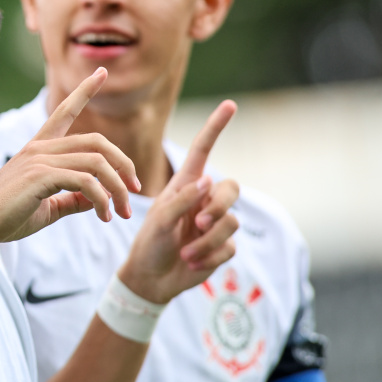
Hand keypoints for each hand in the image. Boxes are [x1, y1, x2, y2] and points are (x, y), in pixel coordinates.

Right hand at [0, 68, 140, 254]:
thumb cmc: (5, 218)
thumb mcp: (47, 206)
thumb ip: (72, 198)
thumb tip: (97, 199)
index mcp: (38, 149)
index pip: (65, 110)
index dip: (85, 90)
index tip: (102, 72)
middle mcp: (39, 148)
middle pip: (96, 142)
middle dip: (124, 165)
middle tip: (135, 191)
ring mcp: (38, 159)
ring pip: (96, 162)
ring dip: (117, 188)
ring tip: (121, 213)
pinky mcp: (39, 176)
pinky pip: (86, 181)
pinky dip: (101, 199)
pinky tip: (103, 216)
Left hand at [118, 100, 239, 303]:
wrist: (152, 277)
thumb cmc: (150, 242)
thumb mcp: (159, 219)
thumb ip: (182, 200)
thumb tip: (208, 182)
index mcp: (186, 185)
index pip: (204, 150)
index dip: (215, 127)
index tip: (229, 104)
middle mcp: (204, 199)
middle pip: (231, 188)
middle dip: (218, 206)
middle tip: (198, 222)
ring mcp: (216, 222)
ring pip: (231, 221)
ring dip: (206, 241)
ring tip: (186, 252)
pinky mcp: (224, 245)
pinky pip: (229, 246)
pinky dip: (209, 256)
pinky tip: (191, 262)